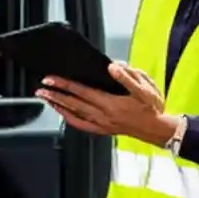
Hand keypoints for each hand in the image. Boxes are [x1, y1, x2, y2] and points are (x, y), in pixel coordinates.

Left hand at [36, 61, 178, 145]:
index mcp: (111, 104)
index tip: (51, 78)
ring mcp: (101, 124)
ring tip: (45, 98)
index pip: (82, 91)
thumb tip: (112, 67)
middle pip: (73, 103)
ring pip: (74, 114)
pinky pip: (81, 125)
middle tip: (41, 87)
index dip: (65, 84)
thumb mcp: (145, 88)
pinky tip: (61, 112)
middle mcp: (103, 116)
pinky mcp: (102, 130)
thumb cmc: (152, 107)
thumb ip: (128, 76)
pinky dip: (68, 118)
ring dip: (57, 106)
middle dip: (55, 94)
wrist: (157, 129)